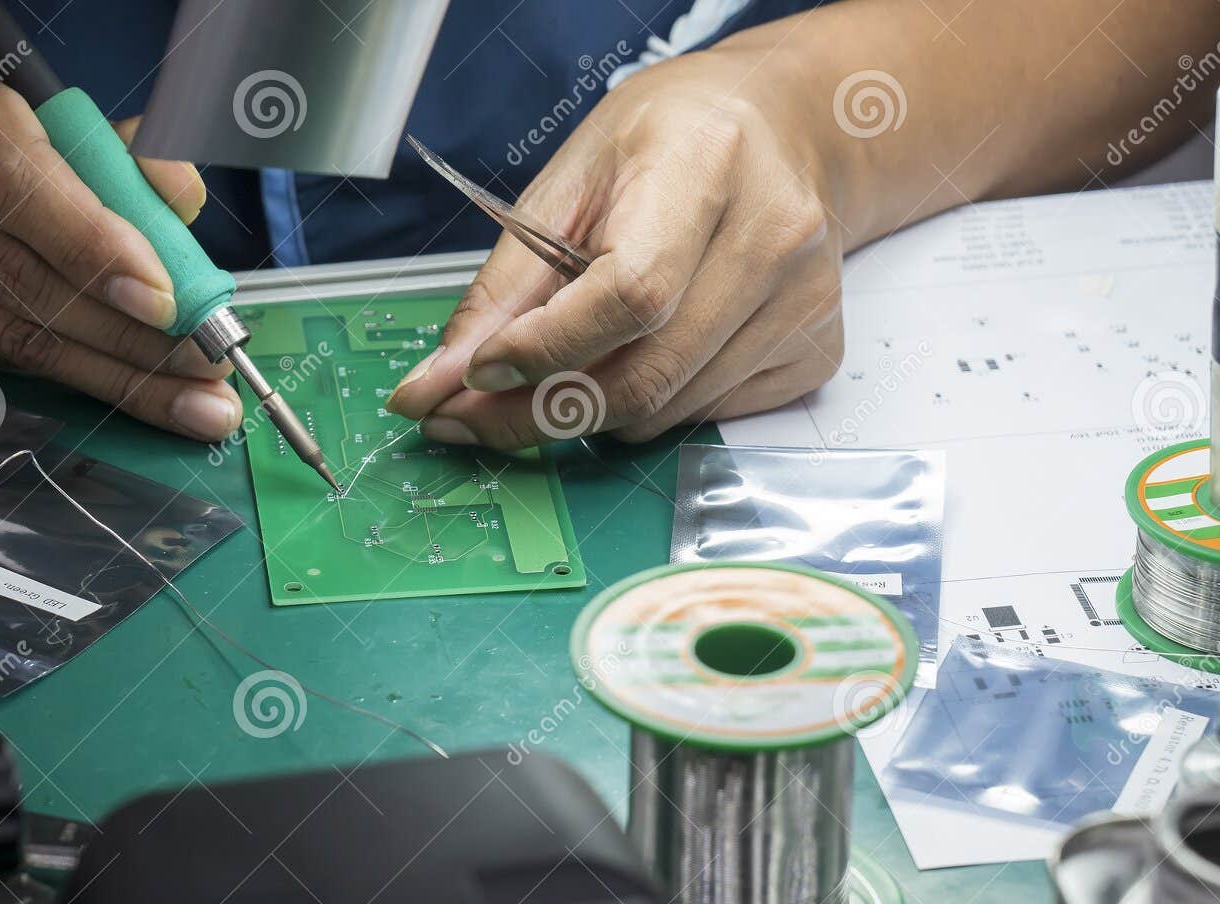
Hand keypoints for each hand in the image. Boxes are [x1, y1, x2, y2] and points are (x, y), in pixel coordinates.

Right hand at [0, 26, 239, 441]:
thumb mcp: (49, 119)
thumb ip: (120, 155)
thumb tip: (181, 198)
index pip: (17, 180)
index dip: (93, 246)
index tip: (163, 299)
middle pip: (19, 272)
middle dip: (128, 333)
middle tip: (205, 367)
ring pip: (8, 328)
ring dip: (112, 372)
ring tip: (191, 404)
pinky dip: (67, 380)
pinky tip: (125, 396)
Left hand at [386, 50, 841, 447]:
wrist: (784, 133)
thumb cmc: (670, 145)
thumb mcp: (569, 183)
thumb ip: (501, 288)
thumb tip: (439, 382)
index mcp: (704, 165)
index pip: (627, 294)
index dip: (543, 350)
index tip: (474, 374)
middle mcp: (772, 236)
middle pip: (643, 375)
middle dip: (538, 412)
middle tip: (473, 415)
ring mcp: (804, 302)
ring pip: (664, 413)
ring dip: (586, 414)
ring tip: (553, 376)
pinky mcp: (815, 351)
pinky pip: (702, 419)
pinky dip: (646, 409)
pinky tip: (637, 356)